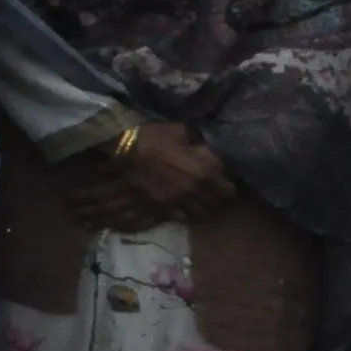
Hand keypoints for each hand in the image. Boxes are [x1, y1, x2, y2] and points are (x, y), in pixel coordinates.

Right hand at [66, 123, 236, 233]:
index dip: (227, 186)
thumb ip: (196, 141)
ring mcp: (177, 202)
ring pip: (199, 215)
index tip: (224, 181)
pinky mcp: (161, 209)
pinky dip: (183, 215)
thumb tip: (202, 146)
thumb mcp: (178, 131)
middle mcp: (194, 191)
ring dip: (201, 209)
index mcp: (203, 171)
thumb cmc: (151, 137)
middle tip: (212, 193)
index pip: (228, 189)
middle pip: (215, 205)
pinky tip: (182, 210)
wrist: (122, 151)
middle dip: (216, 199)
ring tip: (199, 203)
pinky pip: (179, 219)